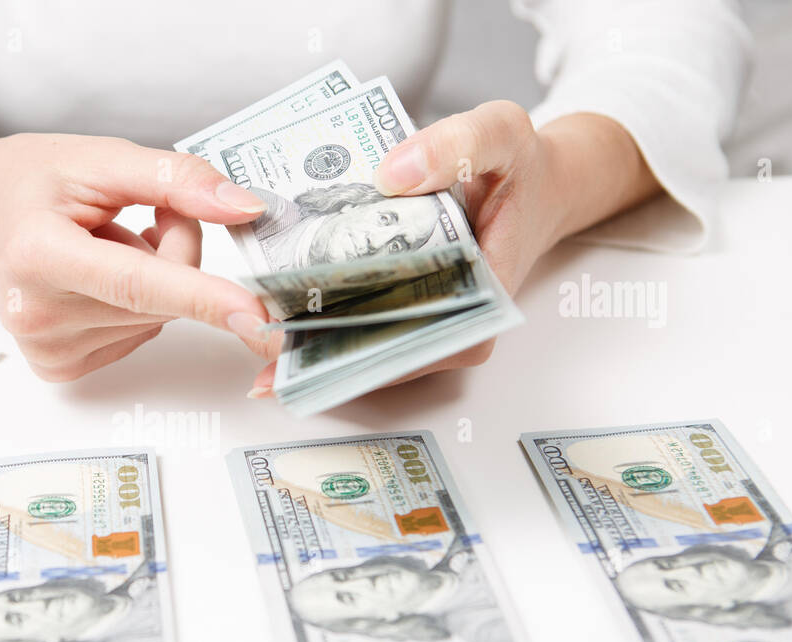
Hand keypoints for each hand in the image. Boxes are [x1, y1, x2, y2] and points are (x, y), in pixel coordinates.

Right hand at [0, 122, 270, 381]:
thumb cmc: (23, 183)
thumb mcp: (96, 158)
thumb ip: (174, 179)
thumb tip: (243, 209)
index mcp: (38, 255)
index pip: (138, 284)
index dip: (202, 297)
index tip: (253, 315)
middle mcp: (37, 313)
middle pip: (160, 298)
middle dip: (175, 253)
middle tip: (137, 216)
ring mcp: (47, 349)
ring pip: (156, 318)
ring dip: (152, 278)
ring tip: (99, 246)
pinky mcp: (59, 368)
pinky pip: (137, 335)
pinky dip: (134, 305)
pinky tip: (94, 280)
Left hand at [243, 103, 657, 397]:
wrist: (535, 180)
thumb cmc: (522, 166)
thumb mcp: (503, 134)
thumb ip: (457, 145)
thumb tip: (394, 174)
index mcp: (485, 301)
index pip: (417, 345)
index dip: (361, 354)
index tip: (310, 348)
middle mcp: (456, 327)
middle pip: (383, 356)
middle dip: (323, 358)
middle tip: (263, 352)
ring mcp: (431, 324)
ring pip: (368, 351)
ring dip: (315, 352)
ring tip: (256, 349)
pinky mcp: (408, 312)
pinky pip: (364, 329)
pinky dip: (323, 328)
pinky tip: (276, 326)